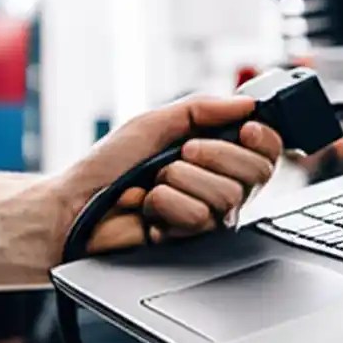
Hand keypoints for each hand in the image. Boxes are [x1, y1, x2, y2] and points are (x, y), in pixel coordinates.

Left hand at [51, 95, 282, 256]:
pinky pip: (199, 217)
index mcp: (218, 155)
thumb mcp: (156, 121)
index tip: (244, 128)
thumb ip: (203, 108)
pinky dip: (165, 205)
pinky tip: (150, 209)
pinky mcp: (194, 239)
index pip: (268, 149)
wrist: (75, 205)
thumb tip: (246, 103)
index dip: (265, 138)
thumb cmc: (109, 165)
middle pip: (257, 172)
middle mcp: (221, 185)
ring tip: (154, 184)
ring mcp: (210, 215)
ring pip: (227, 195)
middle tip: (181, 154)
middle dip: (216, 155)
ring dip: (180, 181)